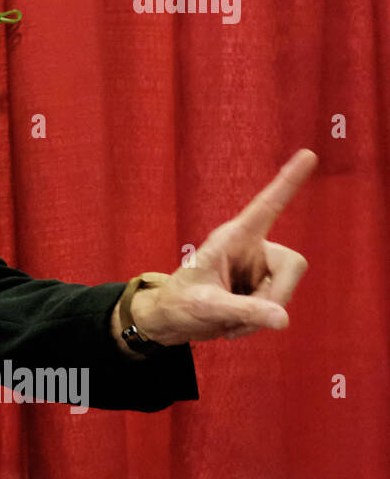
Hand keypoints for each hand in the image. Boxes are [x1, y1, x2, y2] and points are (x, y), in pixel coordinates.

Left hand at [133, 149, 316, 346]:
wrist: (172, 321)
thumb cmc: (180, 305)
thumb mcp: (207, 308)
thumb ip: (243, 312)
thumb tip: (283, 319)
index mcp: (233, 238)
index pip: (266, 207)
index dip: (288, 183)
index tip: (308, 154)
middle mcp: (251, 247)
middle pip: (293, 265)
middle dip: (277, 296)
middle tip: (244, 319)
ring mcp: (258, 268)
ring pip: (285, 291)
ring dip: (261, 315)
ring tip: (229, 321)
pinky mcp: (261, 287)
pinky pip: (278, 306)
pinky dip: (259, 322)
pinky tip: (233, 324)